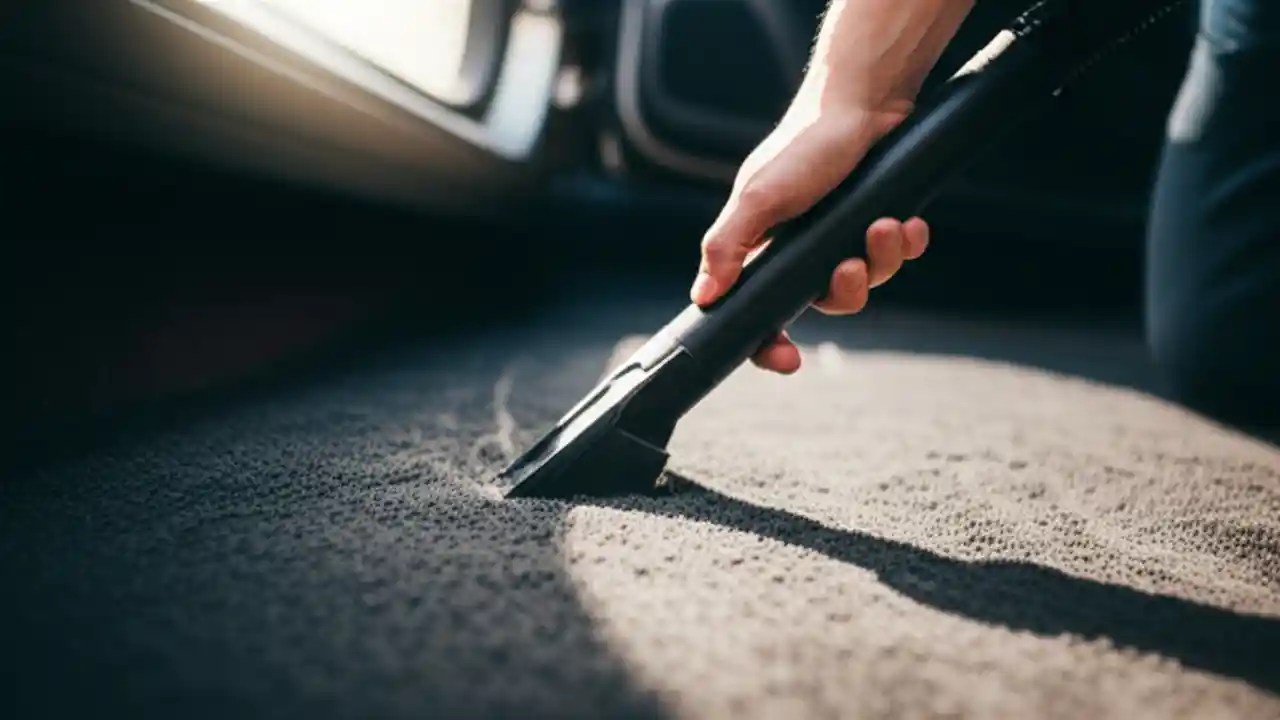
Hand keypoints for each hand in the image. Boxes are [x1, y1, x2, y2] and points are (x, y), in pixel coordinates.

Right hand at [690, 102, 930, 373]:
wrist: (862, 101)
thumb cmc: (802, 144)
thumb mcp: (758, 197)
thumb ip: (728, 247)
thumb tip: (703, 297)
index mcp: (764, 250)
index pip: (756, 312)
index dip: (768, 344)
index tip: (789, 360)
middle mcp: (802, 250)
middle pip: (824, 304)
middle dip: (844, 292)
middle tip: (849, 268)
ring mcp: (843, 238)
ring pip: (867, 281)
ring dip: (880, 260)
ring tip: (884, 226)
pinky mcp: (878, 223)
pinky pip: (898, 256)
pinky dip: (906, 243)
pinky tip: (906, 221)